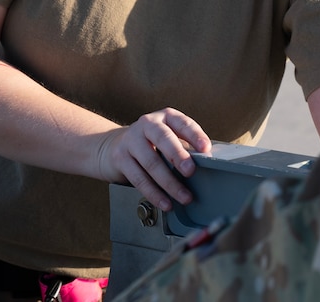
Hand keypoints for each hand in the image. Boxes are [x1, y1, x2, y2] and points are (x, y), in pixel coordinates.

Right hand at [97, 108, 211, 211]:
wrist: (113, 146)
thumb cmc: (150, 143)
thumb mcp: (168, 137)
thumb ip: (184, 146)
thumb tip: (206, 164)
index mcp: (165, 117)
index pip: (182, 123)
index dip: (195, 135)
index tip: (205, 148)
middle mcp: (147, 124)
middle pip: (164, 139)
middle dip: (178, 156)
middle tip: (190, 171)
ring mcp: (131, 140)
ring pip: (151, 163)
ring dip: (169, 183)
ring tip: (184, 197)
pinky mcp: (120, 158)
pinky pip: (139, 178)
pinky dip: (154, 193)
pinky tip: (165, 202)